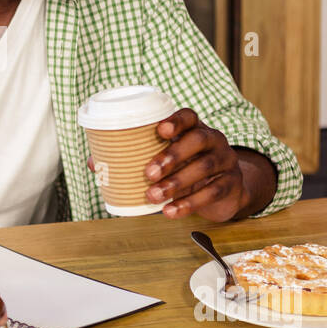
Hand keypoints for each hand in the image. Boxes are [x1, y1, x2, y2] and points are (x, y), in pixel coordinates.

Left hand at [86, 108, 262, 221]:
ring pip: (204, 167)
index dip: (176, 120)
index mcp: (195, 129)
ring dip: (176, 183)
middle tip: (148, 173)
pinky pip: (212, 192)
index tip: (160, 130)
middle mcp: (214, 140)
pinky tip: (170, 211)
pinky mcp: (231, 185)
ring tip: (153, 196)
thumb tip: (95, 163)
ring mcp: (226, 161)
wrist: (225, 190)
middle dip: (172, 156)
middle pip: (198, 140)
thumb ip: (135, 158)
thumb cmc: (187, 169)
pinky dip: (189, 203)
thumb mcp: (167, 161)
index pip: (189, 116)